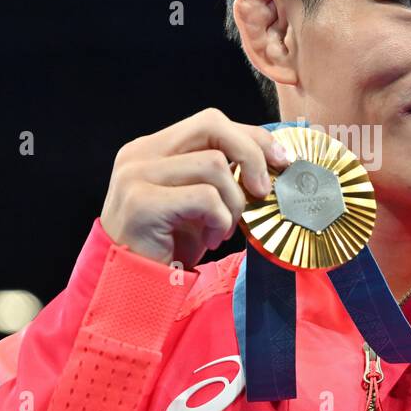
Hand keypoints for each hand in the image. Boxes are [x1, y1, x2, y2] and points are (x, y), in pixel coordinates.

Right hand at [100, 107, 291, 267]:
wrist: (131, 287)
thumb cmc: (167, 247)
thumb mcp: (197, 203)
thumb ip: (219, 176)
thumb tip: (270, 160)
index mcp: (152, 148)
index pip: (211, 123)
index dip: (251, 137)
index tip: (280, 160)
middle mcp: (140, 154)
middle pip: (212, 126)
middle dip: (251, 155)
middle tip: (263, 190)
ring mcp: (136, 176)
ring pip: (214, 165)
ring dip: (232, 202)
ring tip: (221, 230)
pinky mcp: (142, 203)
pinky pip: (205, 198)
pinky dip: (220, 221)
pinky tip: (210, 240)